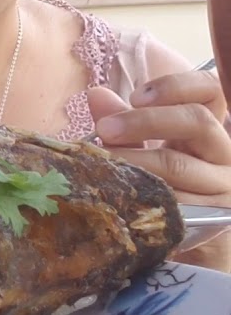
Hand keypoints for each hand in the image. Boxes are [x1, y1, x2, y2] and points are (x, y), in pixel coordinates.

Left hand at [88, 69, 230, 268]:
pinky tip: (119, 194)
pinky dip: (144, 196)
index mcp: (206, 125)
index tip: (136, 96)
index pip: (209, 90)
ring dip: (136, 162)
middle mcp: (224, 151)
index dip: (175, 86)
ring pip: (181, 165)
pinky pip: (177, 202)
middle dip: (145, 122)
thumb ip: (123, 118)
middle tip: (104, 129)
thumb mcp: (143, 144)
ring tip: (103, 163)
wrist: (183, 229)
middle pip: (197, 122)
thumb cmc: (159, 178)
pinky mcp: (216, 216)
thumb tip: (97, 94)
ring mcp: (224, 184)